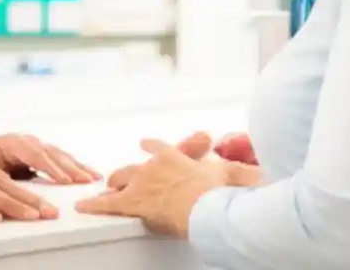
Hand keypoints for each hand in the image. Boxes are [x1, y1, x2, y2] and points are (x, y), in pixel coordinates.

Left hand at [0, 134, 101, 184]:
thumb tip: (9, 193)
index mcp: (11, 143)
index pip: (33, 153)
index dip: (50, 167)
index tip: (63, 180)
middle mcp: (28, 141)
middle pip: (51, 153)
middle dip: (69, 168)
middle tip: (84, 181)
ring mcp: (37, 146)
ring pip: (60, 155)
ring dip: (77, 167)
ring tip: (92, 178)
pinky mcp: (44, 154)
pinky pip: (62, 159)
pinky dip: (76, 167)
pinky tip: (89, 175)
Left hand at [108, 131, 263, 191]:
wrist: (205, 205)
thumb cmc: (219, 192)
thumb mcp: (235, 176)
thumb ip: (248, 172)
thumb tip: (267, 172)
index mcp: (176, 158)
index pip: (160, 148)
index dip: (152, 147)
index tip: (145, 143)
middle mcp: (155, 167)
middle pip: (135, 167)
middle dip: (128, 174)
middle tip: (121, 177)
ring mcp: (141, 183)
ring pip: (119, 181)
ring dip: (112, 187)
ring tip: (103, 190)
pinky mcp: (132, 202)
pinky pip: (107, 203)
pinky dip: (94, 205)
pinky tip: (83, 206)